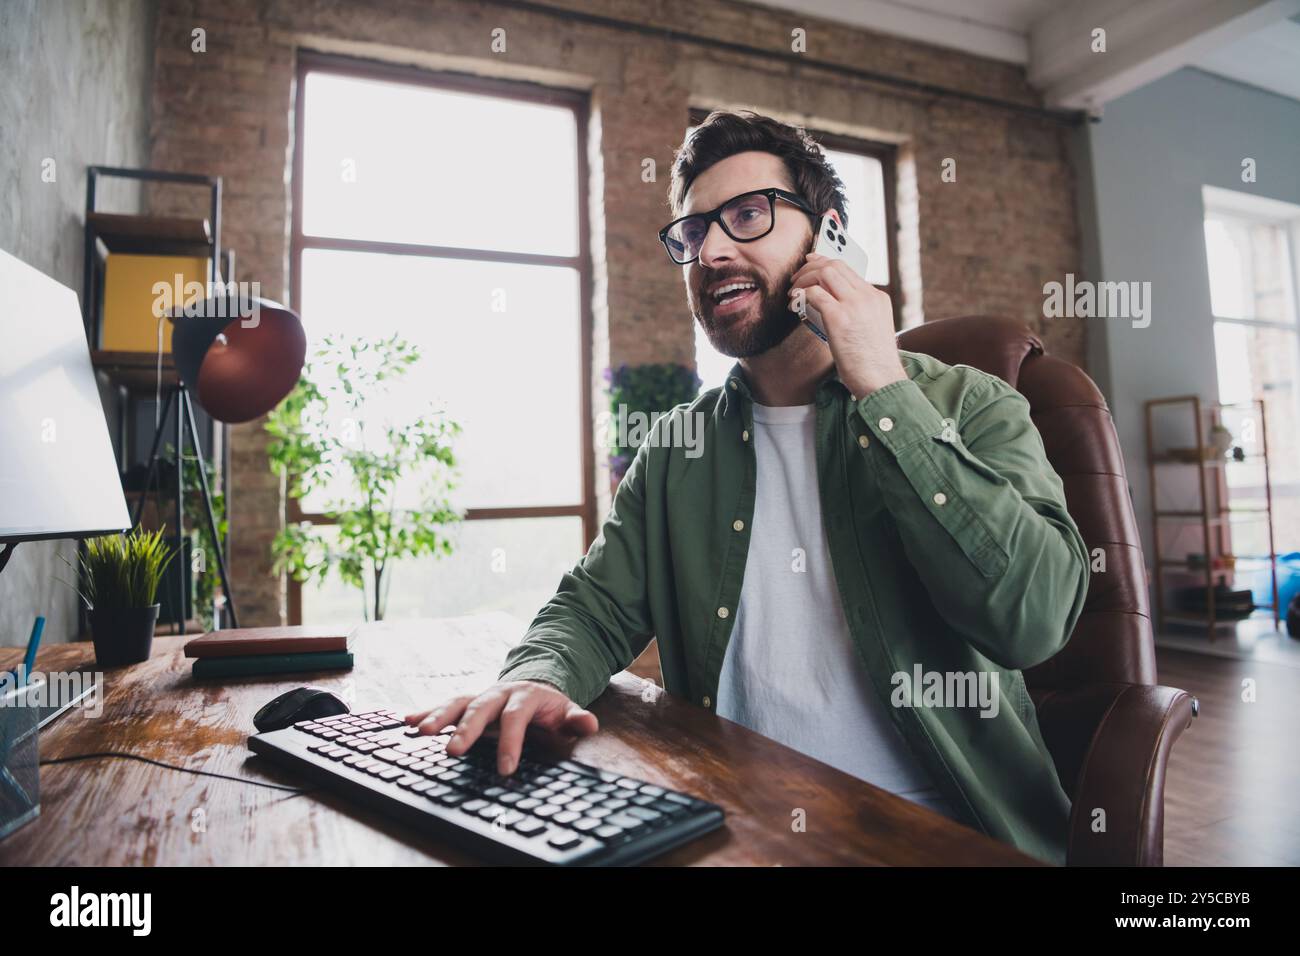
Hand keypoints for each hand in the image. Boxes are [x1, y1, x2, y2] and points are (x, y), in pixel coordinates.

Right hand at [404, 679, 598, 775]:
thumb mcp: (566, 711)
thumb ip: (576, 719)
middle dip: (466, 729)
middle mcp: (498, 693)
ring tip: (421, 733)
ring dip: (438, 717)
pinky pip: (444, 705)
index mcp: (524, 696)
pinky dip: (425, 712)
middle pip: (480, 708)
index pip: (515, 718)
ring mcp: (480, 695)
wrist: (535, 683)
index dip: (510, 742)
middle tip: (453, 752)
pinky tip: (407, 722)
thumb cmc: (548, 707)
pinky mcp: (466, 702)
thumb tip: (590, 725)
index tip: (505, 768)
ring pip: (457, 703)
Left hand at [789, 252, 905, 396]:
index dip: (825, 262)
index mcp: (877, 297)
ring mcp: (855, 305)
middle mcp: (868, 296)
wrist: (882, 381)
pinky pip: (814, 294)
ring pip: (824, 273)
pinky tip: (794, 304)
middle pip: (834, 265)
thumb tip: (828, 307)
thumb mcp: (872, 330)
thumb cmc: (873, 364)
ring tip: (793, 291)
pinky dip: (801, 295)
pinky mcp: (840, 318)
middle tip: (796, 278)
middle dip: (810, 267)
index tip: (810, 263)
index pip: (848, 269)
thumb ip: (857, 314)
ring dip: (803, 279)